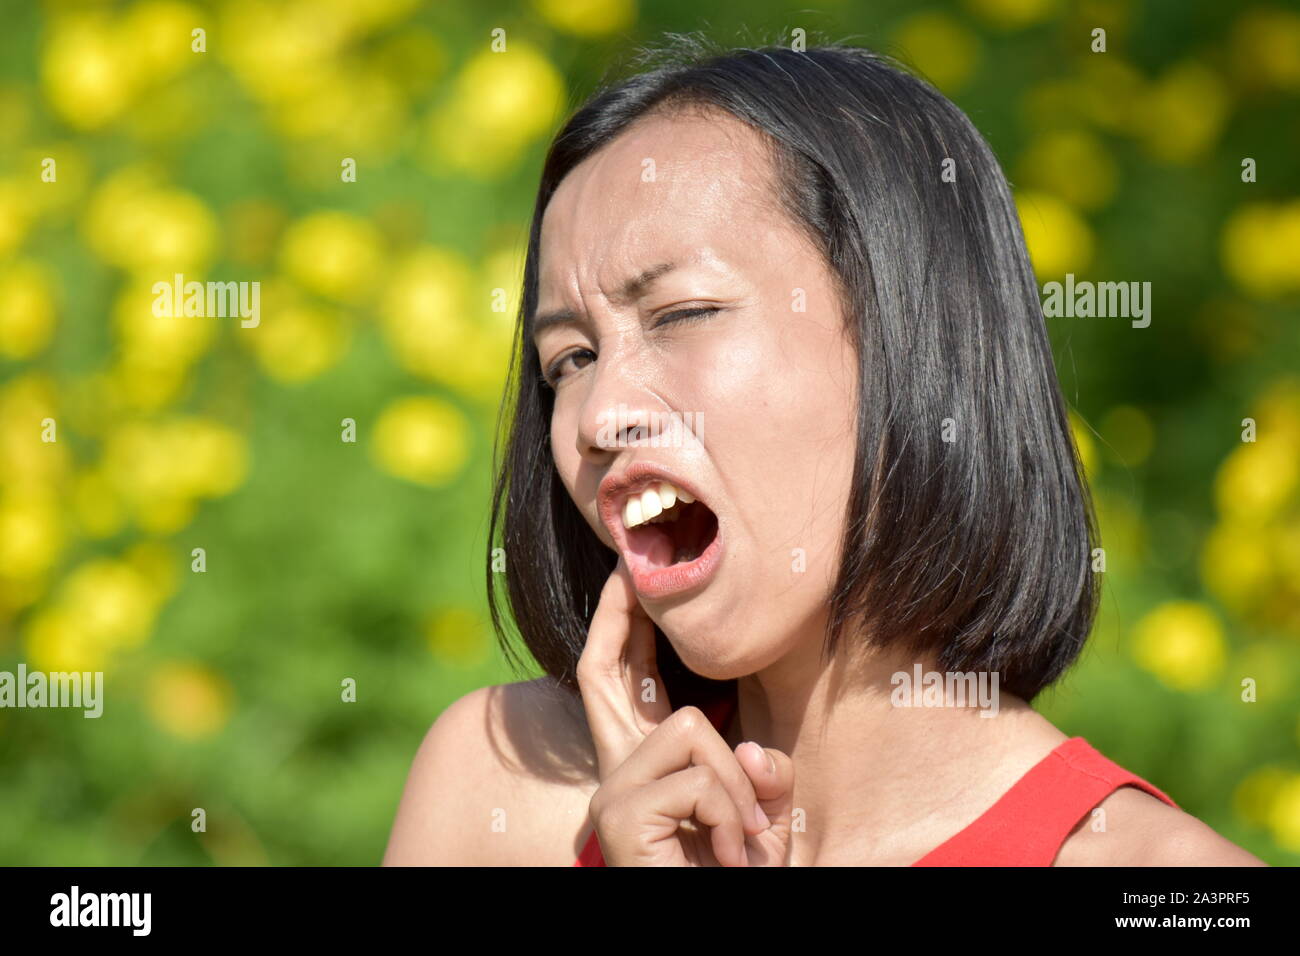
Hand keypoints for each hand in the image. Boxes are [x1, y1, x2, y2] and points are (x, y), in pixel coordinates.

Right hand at [576, 557, 794, 865]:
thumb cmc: (733, 875)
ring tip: (744, 839)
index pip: (613, 674)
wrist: (707, 918)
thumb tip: (754, 749)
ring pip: (693, 728)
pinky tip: (731, 855)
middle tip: (635, 578)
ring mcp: (612, 792)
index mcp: (641, 763)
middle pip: (606, 672)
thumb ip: (755, 772)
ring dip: (737, 785)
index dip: (614, 620)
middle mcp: (613, 771)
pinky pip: (700, 780)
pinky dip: (734, 816)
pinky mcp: (623, 817)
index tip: (623, 569)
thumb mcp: (755, 814)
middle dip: (619, 617)